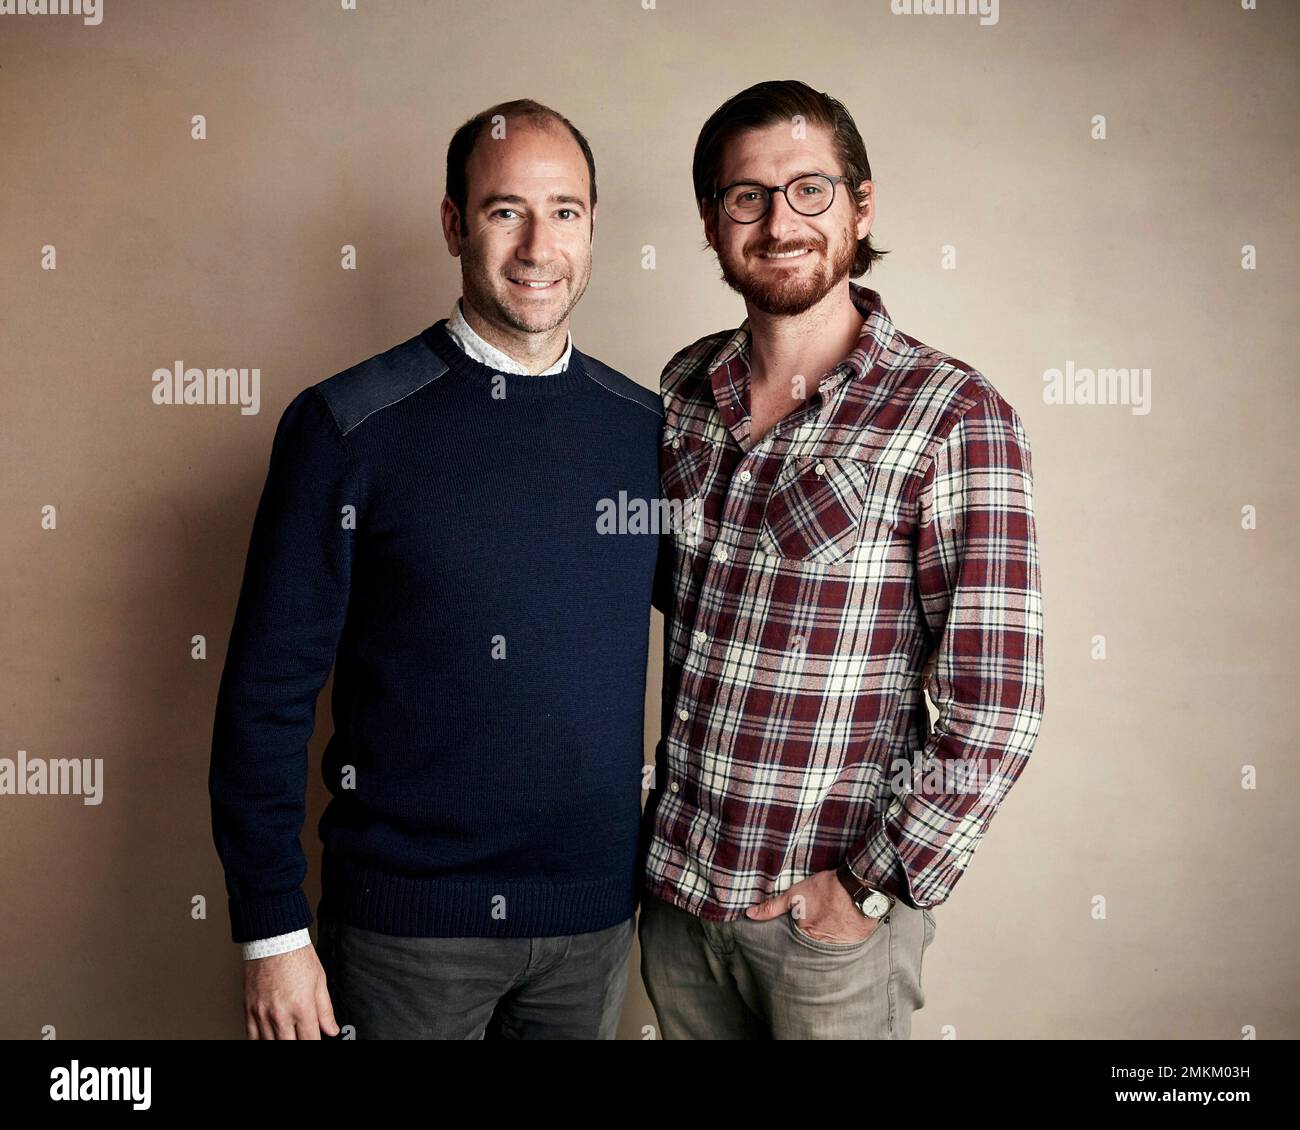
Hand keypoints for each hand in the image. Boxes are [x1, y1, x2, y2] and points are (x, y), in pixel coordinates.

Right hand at [243, 944, 339, 1039]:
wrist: (273, 940)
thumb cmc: (296, 956)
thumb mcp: (320, 981)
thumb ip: (325, 1010)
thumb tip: (332, 1029)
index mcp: (302, 1007)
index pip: (310, 1040)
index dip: (314, 1044)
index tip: (316, 1041)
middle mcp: (281, 1014)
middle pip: (289, 1046)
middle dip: (298, 1044)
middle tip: (301, 1038)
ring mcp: (262, 1014)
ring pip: (269, 1044)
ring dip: (280, 1042)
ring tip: (287, 1037)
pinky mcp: (249, 1010)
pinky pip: (251, 1036)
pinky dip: (260, 1041)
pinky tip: (268, 1039)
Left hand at [744, 868, 878, 944]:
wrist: (857, 887)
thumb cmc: (825, 888)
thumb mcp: (794, 894)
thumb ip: (772, 907)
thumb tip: (749, 914)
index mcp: (805, 933)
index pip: (797, 937)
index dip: (800, 927)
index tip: (806, 920)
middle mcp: (821, 944)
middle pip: (813, 943)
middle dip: (815, 935)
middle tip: (822, 920)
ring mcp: (840, 945)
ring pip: (830, 944)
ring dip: (831, 936)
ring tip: (834, 921)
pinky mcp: (856, 941)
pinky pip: (848, 942)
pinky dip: (846, 935)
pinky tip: (846, 924)